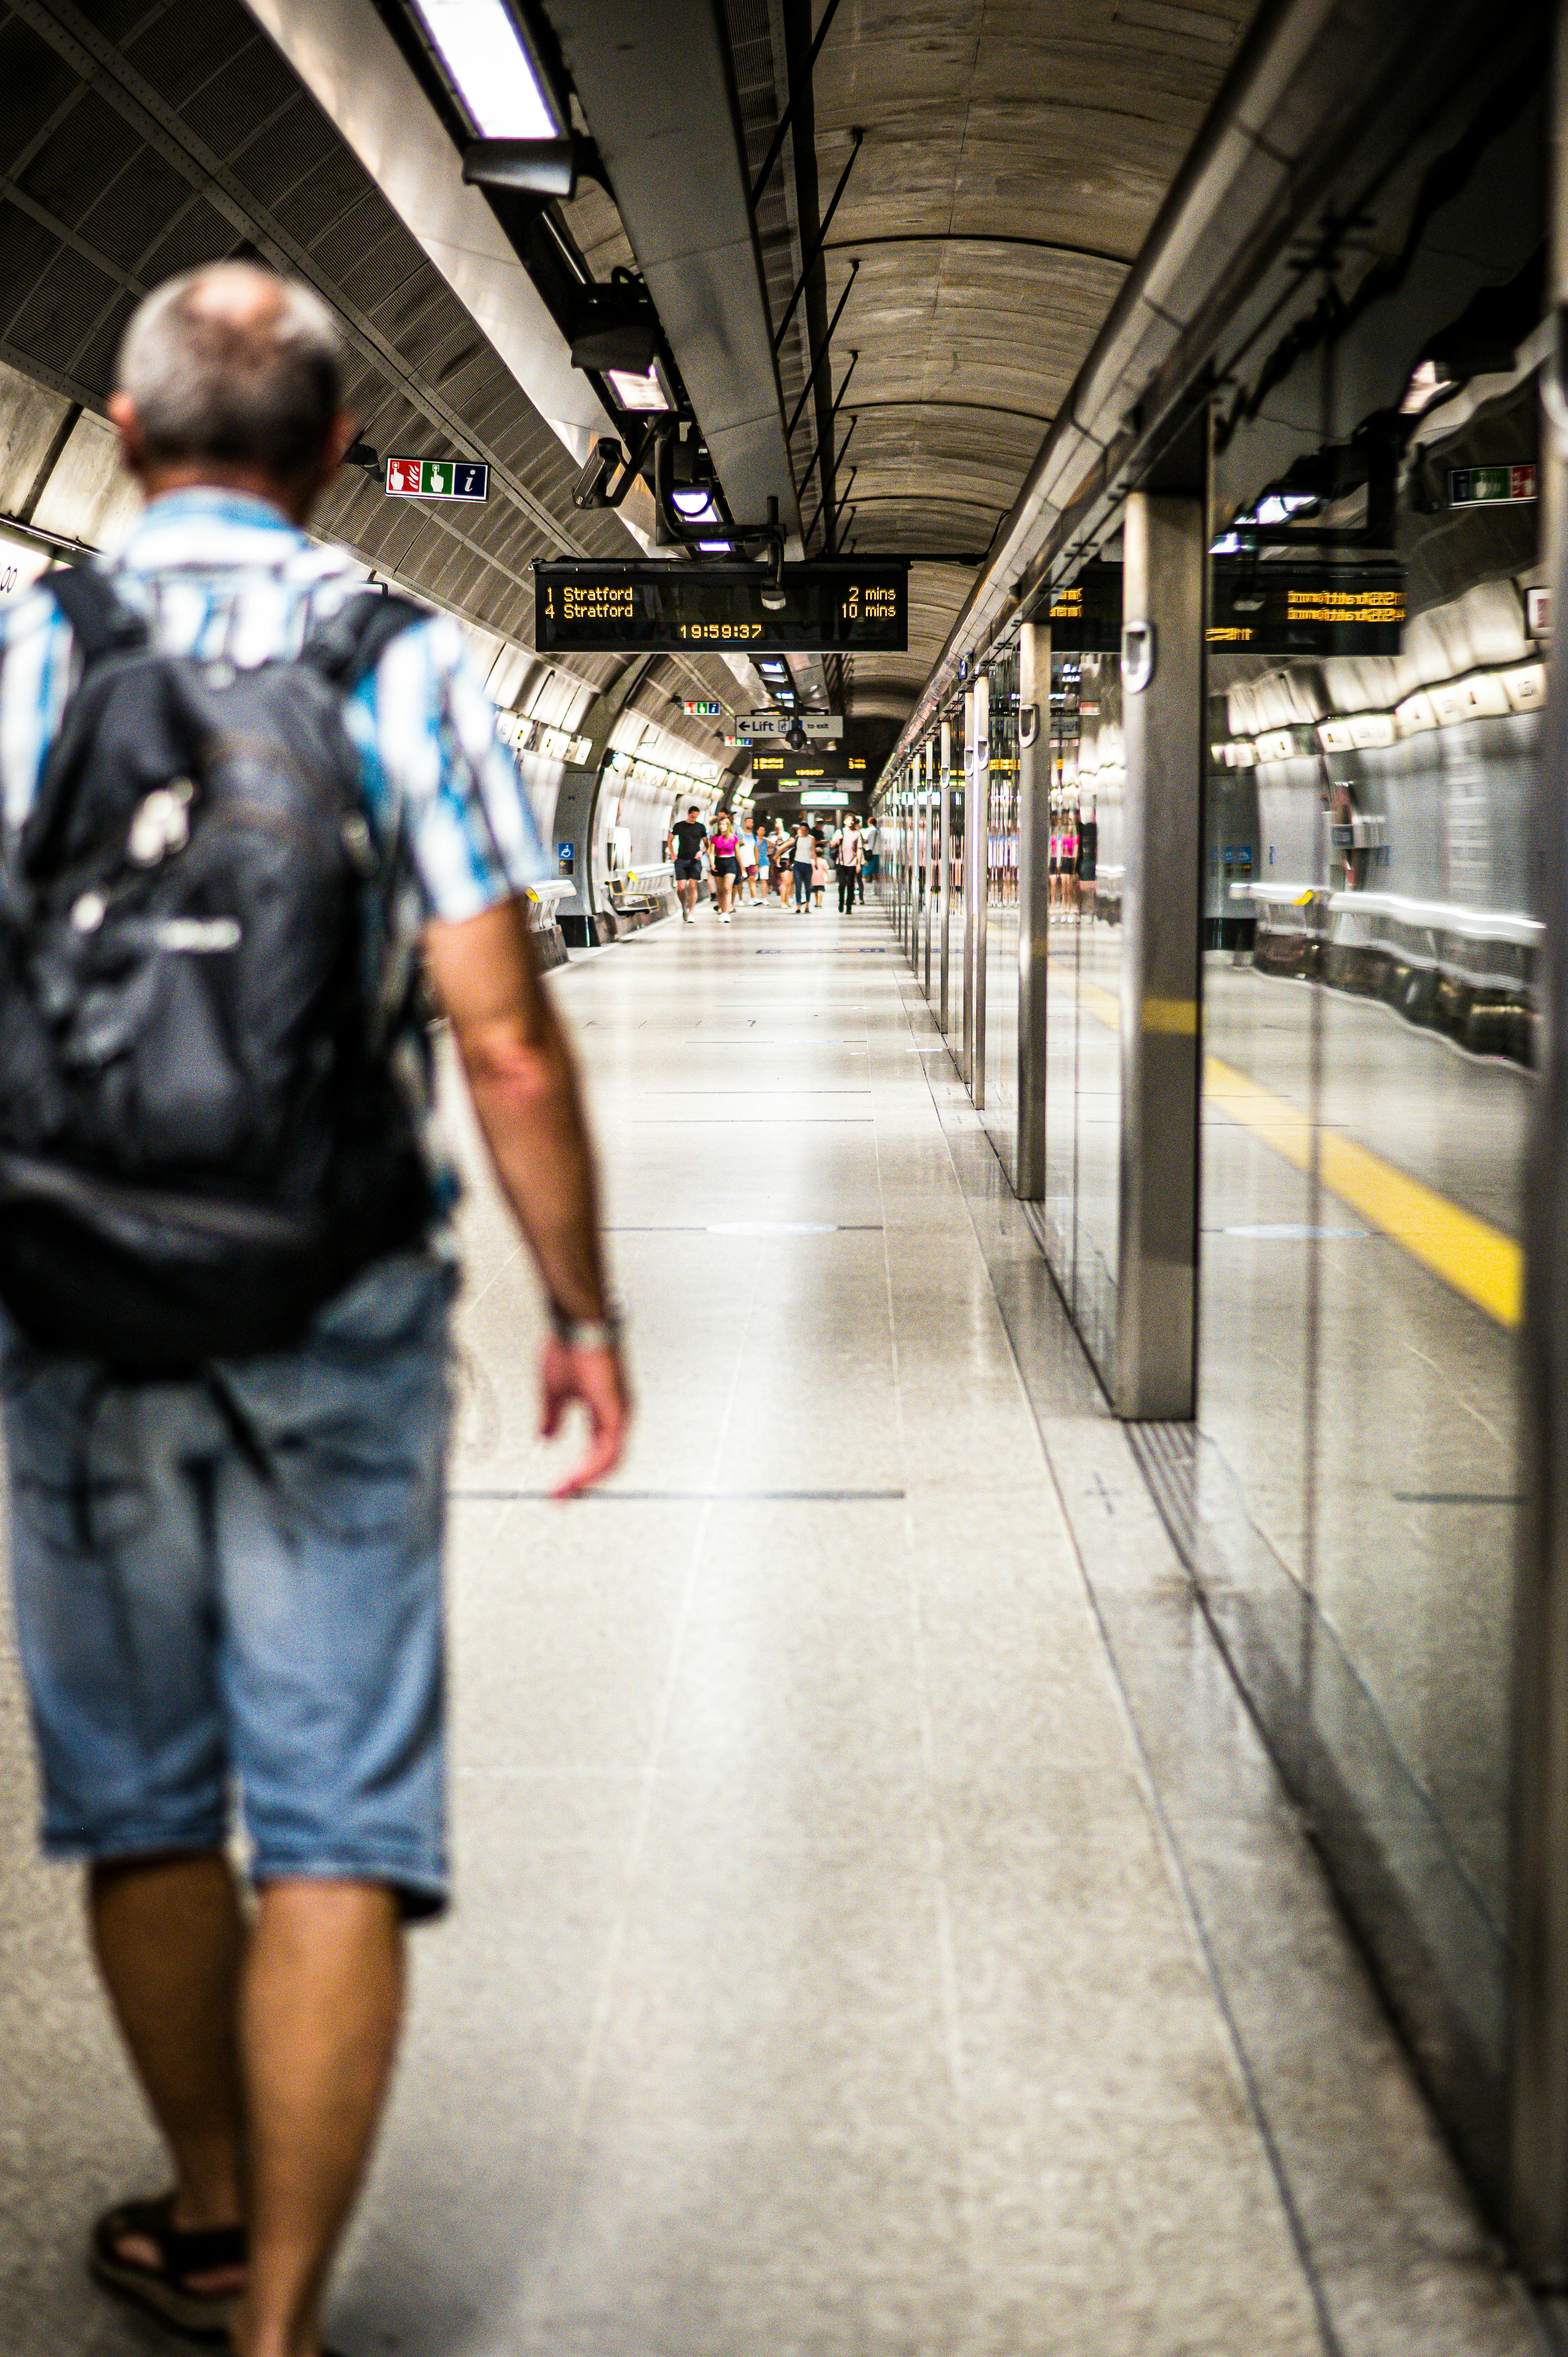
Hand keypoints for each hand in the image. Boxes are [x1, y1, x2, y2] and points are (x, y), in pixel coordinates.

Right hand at [540, 1336, 631, 1498]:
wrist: (577, 1324)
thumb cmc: (570, 1348)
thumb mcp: (554, 1393)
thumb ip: (552, 1417)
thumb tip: (545, 1437)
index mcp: (603, 1411)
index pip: (596, 1452)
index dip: (580, 1473)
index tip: (559, 1488)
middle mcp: (616, 1414)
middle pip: (607, 1462)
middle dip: (583, 1483)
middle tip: (562, 1498)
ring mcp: (621, 1411)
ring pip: (611, 1459)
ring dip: (588, 1479)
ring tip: (567, 1491)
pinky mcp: (619, 1408)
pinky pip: (611, 1447)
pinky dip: (595, 1464)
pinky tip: (579, 1475)